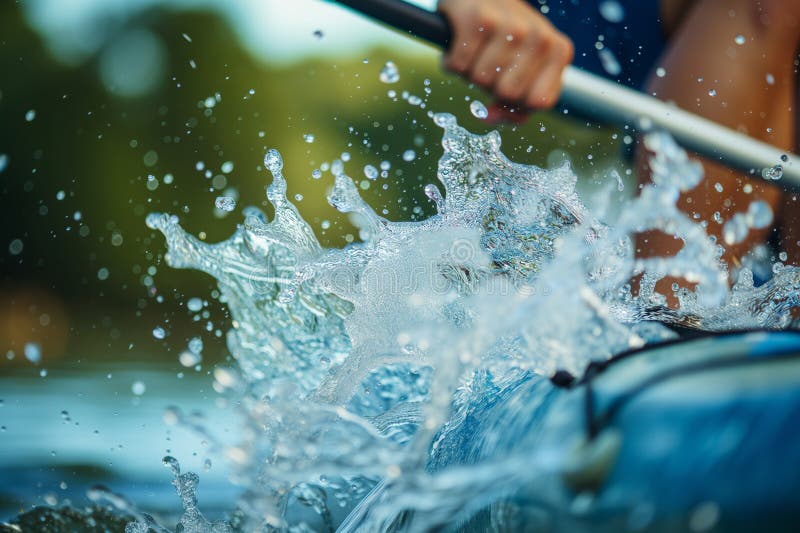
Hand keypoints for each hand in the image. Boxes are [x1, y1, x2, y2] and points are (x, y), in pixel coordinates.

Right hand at [438, 0, 573, 116]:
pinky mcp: (478, 19)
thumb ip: (516, 105)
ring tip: (476, 50)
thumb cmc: (504, 37)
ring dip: (469, 70)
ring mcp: (510, 26)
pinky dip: (451, 60)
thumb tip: (487, 116)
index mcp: (558, 51)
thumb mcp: (524, 68)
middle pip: (507, 93)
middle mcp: (540, 36)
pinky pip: (457, 65)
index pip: (539, 102)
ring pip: (479, 79)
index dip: (516, 103)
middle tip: (489, 63)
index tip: (506, 88)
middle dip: (490, 85)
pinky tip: (460, 42)